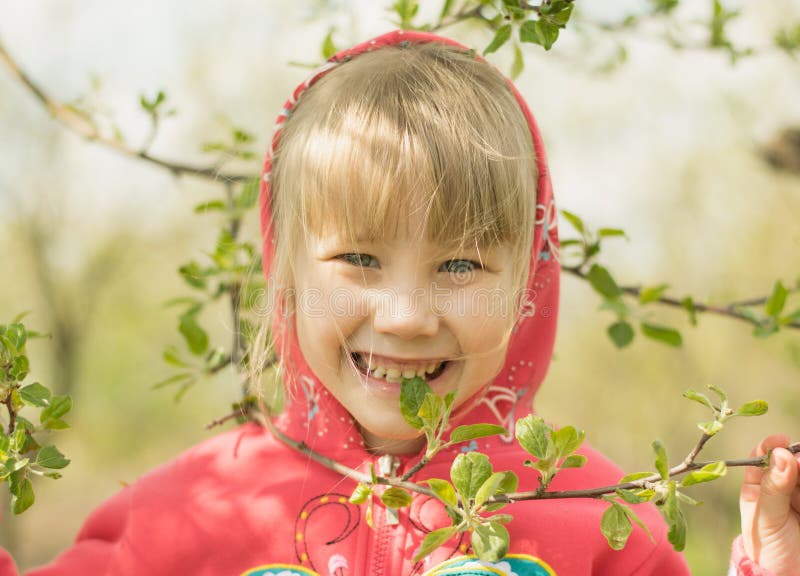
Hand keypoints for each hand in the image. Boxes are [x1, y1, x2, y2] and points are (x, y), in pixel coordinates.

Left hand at [740, 435, 799, 575]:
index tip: (782, 441)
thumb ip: (774, 488)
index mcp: (757, 488)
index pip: (762, 458)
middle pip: (791, 461)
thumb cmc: (770, 551)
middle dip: (797, 457)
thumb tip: (781, 455)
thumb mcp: (767, 519)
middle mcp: (780, 487)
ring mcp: (799, 495)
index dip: (771, 446)